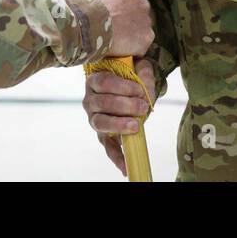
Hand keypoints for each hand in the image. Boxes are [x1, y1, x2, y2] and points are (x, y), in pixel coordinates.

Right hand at [84, 58, 154, 175]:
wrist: (130, 90)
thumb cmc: (131, 77)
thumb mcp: (139, 69)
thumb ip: (144, 74)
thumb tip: (146, 90)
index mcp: (95, 80)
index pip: (104, 82)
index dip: (122, 86)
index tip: (139, 90)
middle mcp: (90, 100)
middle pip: (102, 103)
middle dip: (125, 105)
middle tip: (143, 106)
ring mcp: (94, 119)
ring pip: (101, 123)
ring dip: (119, 125)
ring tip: (136, 126)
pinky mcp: (102, 135)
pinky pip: (107, 147)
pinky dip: (117, 158)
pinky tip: (125, 168)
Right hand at [90, 0, 153, 57]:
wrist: (92, 22)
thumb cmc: (91, 9)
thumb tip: (104, 7)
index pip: (132, 1)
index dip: (124, 11)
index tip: (116, 18)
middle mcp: (143, 5)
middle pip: (140, 15)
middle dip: (131, 23)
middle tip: (118, 31)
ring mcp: (146, 22)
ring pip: (142, 31)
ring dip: (133, 36)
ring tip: (117, 43)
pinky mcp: (146, 39)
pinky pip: (141, 47)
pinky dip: (133, 50)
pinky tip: (120, 51)